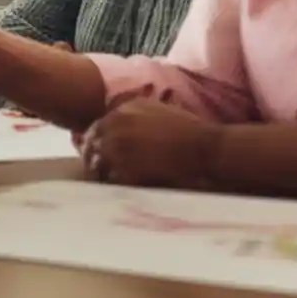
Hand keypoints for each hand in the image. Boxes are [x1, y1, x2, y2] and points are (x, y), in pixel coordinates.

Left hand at [82, 97, 220, 189]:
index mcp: (120, 112)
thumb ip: (132, 112)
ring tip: (112, 183)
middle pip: (90, 148)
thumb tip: (115, 120)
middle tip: (101, 173)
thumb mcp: (156, 108)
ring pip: (96, 165)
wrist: (206, 147)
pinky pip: (110, 181)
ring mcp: (118, 149)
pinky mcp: (126, 170)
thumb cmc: (187, 128)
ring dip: (102, 174)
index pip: (94, 130)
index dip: (96, 144)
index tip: (100, 155)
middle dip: (94, 160)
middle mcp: (114, 127)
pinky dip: (114, 186)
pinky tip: (125, 189)